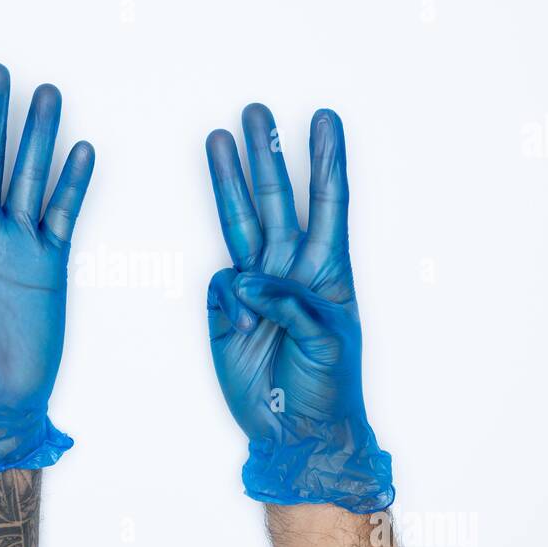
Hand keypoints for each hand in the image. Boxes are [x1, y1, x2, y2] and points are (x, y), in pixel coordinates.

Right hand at [206, 104, 391, 511]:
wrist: (296, 433)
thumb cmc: (330, 387)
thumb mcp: (330, 341)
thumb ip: (293, 302)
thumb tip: (248, 277)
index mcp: (328, 271)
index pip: (327, 203)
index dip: (325, 160)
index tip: (325, 119)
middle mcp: (290, 270)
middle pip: (276, 200)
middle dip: (266, 155)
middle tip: (255, 113)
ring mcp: (255, 288)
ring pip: (238, 222)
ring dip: (228, 182)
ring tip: (217, 139)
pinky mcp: (225, 312)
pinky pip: (219, 287)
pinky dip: (227, 295)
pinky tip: (240, 313)